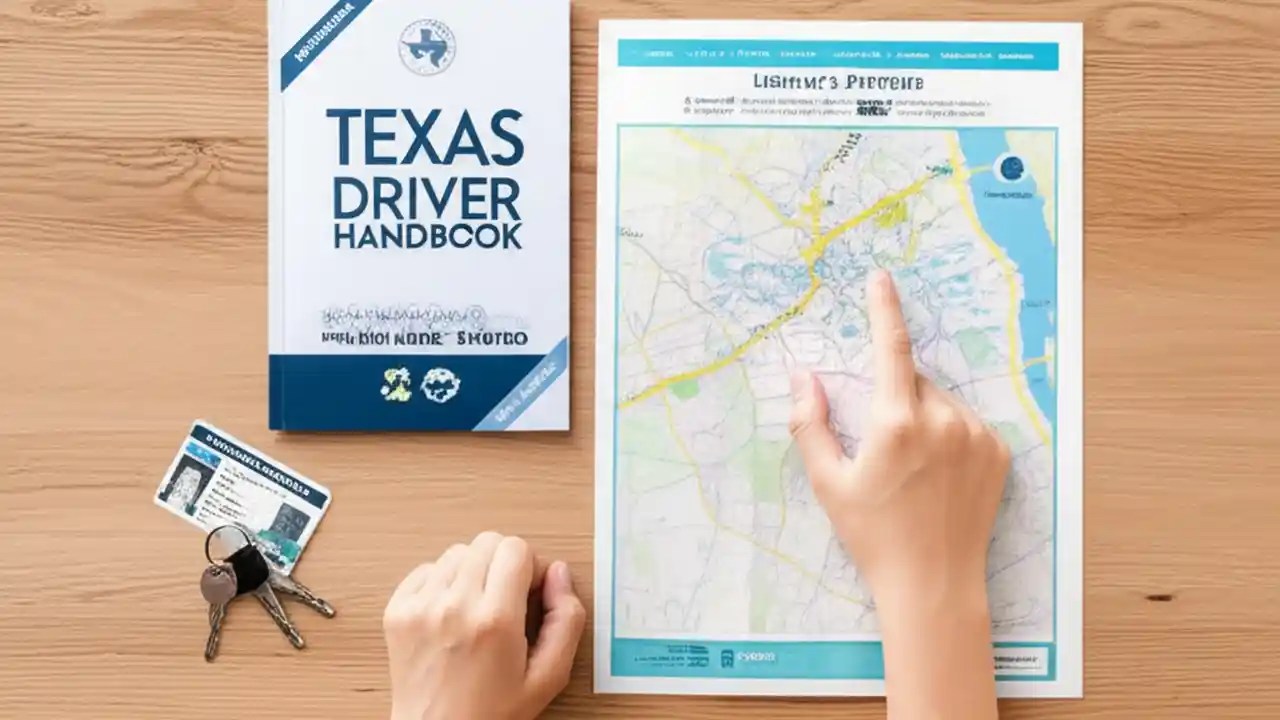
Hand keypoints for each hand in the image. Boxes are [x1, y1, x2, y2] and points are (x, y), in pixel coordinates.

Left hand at [383, 532, 585, 719]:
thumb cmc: (492, 713)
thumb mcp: (548, 677)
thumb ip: (566, 620)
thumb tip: (559, 573)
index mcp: (495, 620)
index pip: (516, 548)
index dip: (531, 566)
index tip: (529, 592)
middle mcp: (454, 606)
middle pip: (487, 542)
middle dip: (504, 563)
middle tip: (506, 598)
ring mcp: (420, 607)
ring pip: (457, 553)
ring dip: (473, 571)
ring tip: (477, 607)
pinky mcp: (397, 612)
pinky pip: (426, 569)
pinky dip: (442, 582)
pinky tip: (451, 611)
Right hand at [788, 269, 1010, 603]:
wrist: (933, 584)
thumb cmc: (873, 536)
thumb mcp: (828, 483)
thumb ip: (810, 424)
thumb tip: (802, 376)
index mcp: (897, 422)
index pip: (891, 348)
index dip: (884, 308)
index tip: (881, 278)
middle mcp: (943, 419)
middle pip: (912, 381)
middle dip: (893, 398)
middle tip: (881, 448)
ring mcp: (976, 435)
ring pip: (940, 402)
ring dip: (922, 416)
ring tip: (913, 470)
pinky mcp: (998, 452)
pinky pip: (965, 423)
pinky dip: (949, 435)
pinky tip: (938, 475)